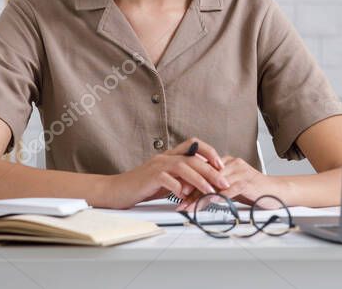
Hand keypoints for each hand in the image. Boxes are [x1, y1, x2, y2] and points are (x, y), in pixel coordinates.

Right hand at [110, 137, 228, 208]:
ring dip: (199, 179)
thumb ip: (182, 178)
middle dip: (211, 170)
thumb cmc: (143, 186)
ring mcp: (157, 165)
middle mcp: (165, 157)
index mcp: (170, 155)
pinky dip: (178, 188)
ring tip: (211, 191)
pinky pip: (167, 180)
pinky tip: (185, 197)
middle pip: (193, 158)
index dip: (209, 152)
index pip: (193, 144)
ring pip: (183, 167)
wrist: (117, 191)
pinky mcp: (149, 176)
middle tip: (224, 182)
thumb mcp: (167, 180)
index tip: (222, 165)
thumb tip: (204, 182)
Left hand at [176, 155, 286, 210]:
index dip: (189, 182)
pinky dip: (216, 197)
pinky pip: (229, 189)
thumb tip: (197, 196)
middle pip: (206, 176)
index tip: (176, 193)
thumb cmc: (255, 191)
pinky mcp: (247, 182)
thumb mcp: (233, 188)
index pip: (204, 171)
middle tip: (178, 202)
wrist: (278, 192)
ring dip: (199, 196)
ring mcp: (240, 172)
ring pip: (214, 183)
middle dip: (190, 190)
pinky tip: (207, 203)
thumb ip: (218, 188)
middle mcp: (232, 164)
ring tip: (188, 206)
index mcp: (227, 163)